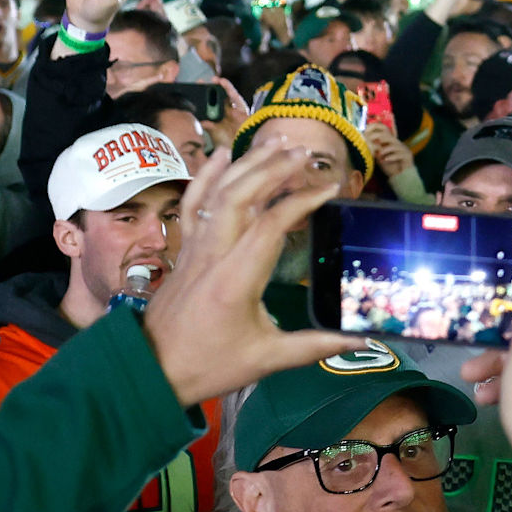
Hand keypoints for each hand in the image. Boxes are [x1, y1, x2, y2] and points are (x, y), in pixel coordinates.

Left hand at [136, 140, 360, 406]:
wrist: (152, 370)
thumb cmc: (209, 365)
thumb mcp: (266, 360)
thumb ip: (315, 346)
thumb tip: (360, 342)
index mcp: (236, 280)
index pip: (270, 225)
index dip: (301, 202)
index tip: (329, 189)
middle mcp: (213, 255)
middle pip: (240, 196)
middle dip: (273, 168)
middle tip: (304, 153)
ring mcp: (195, 248)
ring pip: (217, 193)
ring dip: (247, 164)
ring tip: (276, 142)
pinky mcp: (185, 249)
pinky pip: (194, 202)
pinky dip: (208, 174)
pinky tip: (225, 153)